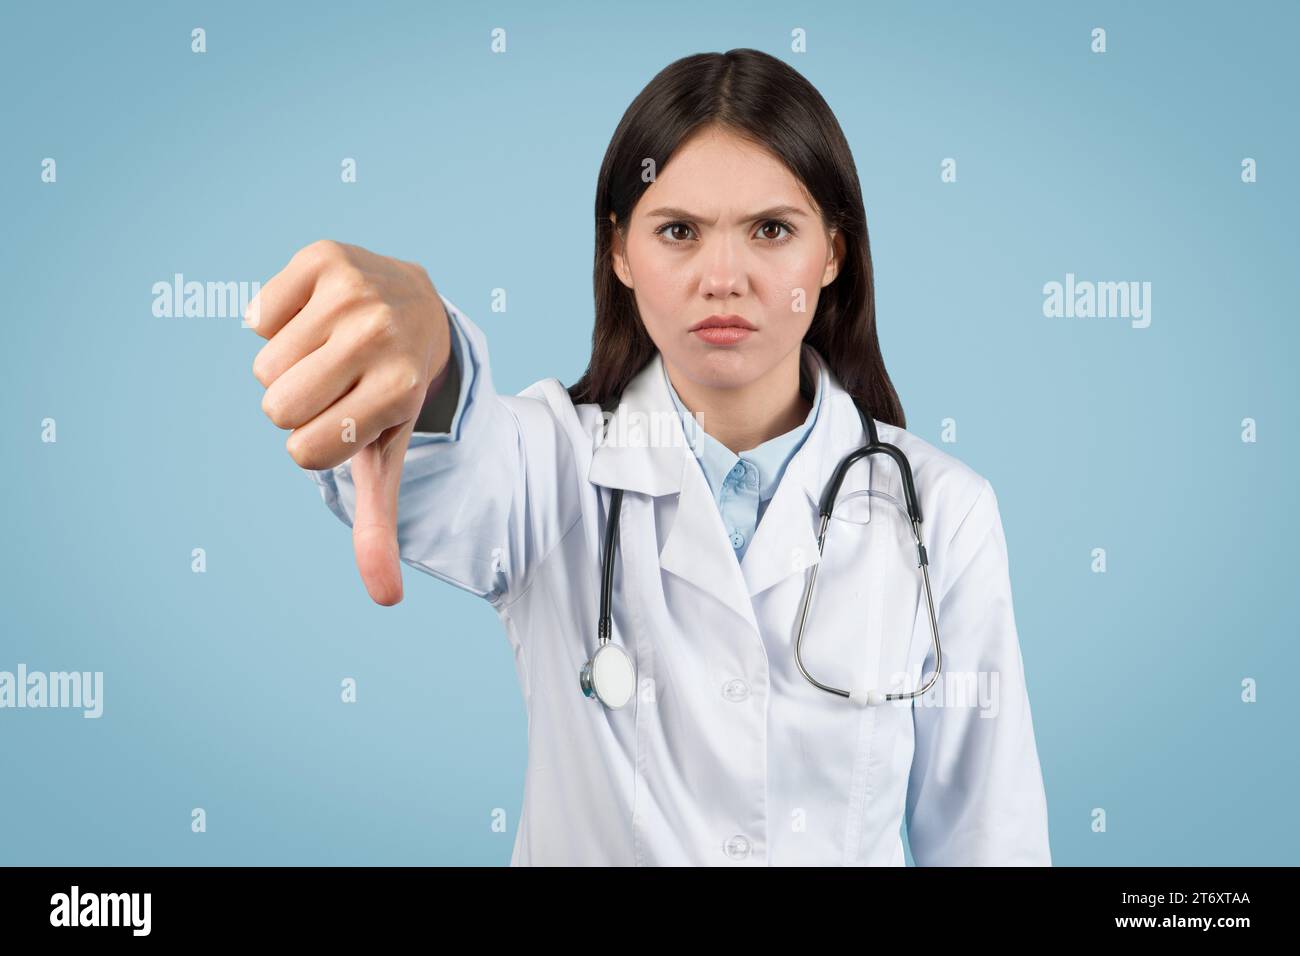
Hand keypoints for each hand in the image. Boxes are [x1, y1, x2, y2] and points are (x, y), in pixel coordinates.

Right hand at [249, 240, 451, 605]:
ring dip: (287, 364)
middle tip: (338, 384)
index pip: (302, 450)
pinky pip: (259, 314)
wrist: (421, 307)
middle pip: (276, 407)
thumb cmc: (393, 392)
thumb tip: (386, 600)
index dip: (313, 444)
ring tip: (331, 350)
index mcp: (395, 391)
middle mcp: (378, 337)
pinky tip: (319, 315)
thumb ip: (380, 526)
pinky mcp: (325, 257)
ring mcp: (353, 292)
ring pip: (264, 365)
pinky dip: (278, 321)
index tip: (347, 420)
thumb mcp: (387, 454)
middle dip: (296, 406)